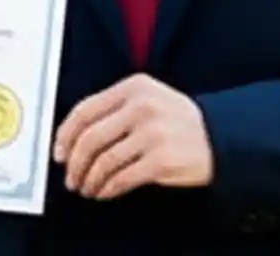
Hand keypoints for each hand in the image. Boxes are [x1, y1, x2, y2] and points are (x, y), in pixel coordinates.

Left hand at [52, 74, 213, 199]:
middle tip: (71, 178)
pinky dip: (108, 189)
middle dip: (75, 164)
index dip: (65, 135)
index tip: (59, 153)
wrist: (220, 136)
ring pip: (103, 161)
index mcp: (134, 86)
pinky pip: (122, 178)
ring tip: (88, 188)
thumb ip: (114, 110)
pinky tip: (105, 192)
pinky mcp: (161, 160)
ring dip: (90, 180)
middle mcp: (141, 107)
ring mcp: (152, 133)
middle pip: (90, 138)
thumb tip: (72, 138)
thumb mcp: (148, 99)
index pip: (85, 110)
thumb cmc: (178, 121)